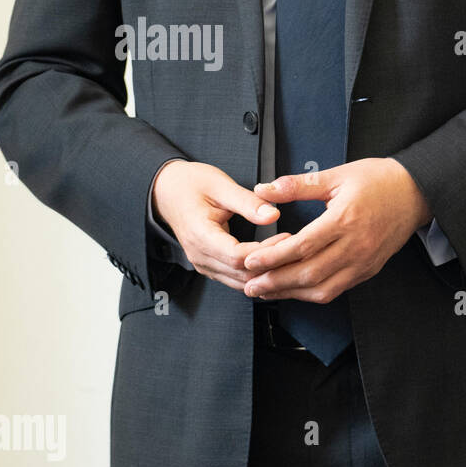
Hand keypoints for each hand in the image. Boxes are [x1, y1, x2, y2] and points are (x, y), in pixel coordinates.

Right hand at [152, 160, 281, 290]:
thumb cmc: (191, 184)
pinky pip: (237, 279)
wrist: (167, 191)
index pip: (237, 256)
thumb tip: (274, 215)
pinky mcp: (210, 266)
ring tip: (292, 259)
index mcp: (200, 235)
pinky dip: (258, 276)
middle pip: (242, 274)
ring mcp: (204, 264)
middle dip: (272, 266)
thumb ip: (248, 202)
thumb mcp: (220, 185)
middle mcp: (200, 256)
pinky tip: (277, 266)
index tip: (289, 238)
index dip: (266, 251)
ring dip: (267, 275)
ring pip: (241, 282)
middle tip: (298, 251)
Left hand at [242, 158, 432, 302]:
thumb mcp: (337, 175)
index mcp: (345, 219)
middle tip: (251, 284)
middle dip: (276, 282)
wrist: (416, 193)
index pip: (303, 246)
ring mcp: (364, 261)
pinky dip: (312, 293)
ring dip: (292, 293)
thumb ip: (298, 185)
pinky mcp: (368, 269)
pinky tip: (295, 289)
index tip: (251, 261)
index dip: (274, 257)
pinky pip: (337, 289)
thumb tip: (264, 189)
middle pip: (310, 273)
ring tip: (268, 291)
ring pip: (323, 288)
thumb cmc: (379, 181)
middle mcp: (356, 245)